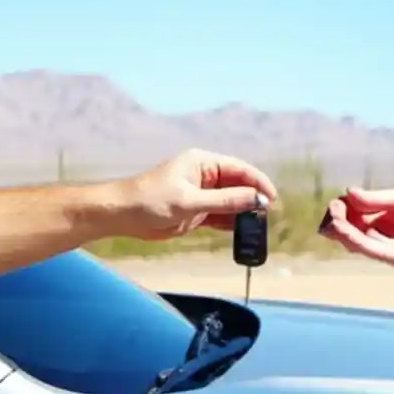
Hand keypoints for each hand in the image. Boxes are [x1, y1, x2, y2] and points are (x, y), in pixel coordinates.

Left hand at [114, 148, 277, 240]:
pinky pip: (221, 215)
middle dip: (253, 198)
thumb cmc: (150, 201)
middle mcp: (205, 175)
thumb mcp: (190, 202)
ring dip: (244, 212)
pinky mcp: (196, 211)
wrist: (122, 215)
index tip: (272, 198)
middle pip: (238, 185)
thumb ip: (224, 201)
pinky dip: (232, 222)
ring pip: (231, 201)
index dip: (258, 182)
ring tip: (259, 225)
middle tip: (269, 214)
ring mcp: (201, 194)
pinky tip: (243, 231)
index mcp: (203, 162)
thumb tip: (255, 198)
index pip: (239, 169)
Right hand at [319, 187, 393, 291]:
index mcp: (384, 219)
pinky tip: (344, 230)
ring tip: (333, 219)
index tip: (338, 200)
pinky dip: (355, 240)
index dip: (344, 206)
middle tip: (333, 210)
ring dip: (342, 230)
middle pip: (352, 227)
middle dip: (339, 218)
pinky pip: (371, 249)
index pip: (356, 213)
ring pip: (357, 241)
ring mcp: (388, 248)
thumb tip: (350, 192)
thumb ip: (381, 198)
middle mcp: (382, 235)